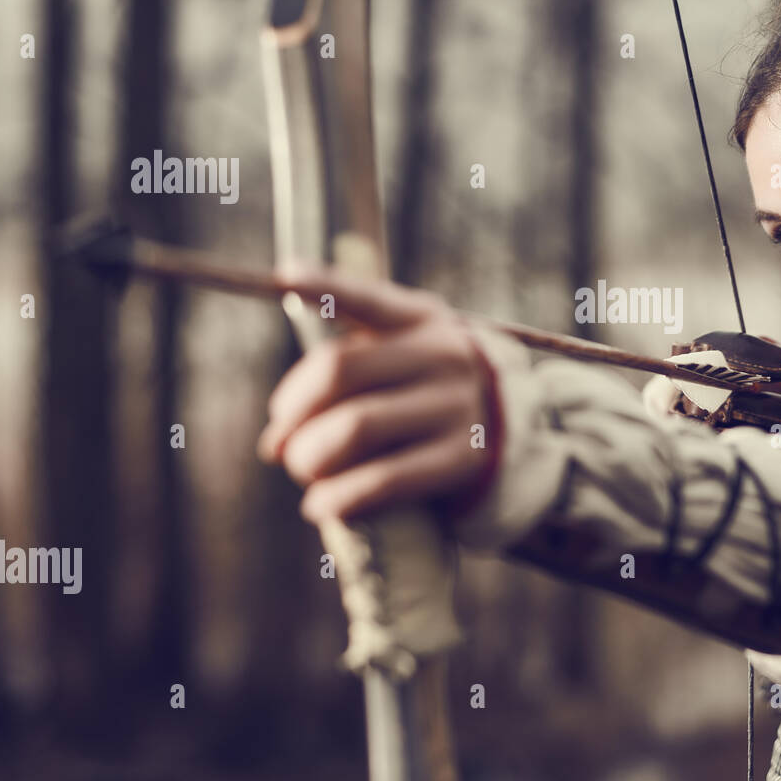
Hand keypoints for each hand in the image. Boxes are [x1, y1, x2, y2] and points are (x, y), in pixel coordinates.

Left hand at [257, 266, 493, 523]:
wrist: (505, 436)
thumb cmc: (424, 395)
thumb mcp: (400, 360)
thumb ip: (339, 381)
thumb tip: (274, 444)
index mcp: (423, 319)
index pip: (368, 298)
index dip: (326, 285)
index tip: (285, 274)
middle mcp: (445, 355)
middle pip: (340, 369)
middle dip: (294, 412)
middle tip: (281, 443)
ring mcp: (458, 406)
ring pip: (356, 427)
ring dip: (311, 456)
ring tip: (305, 471)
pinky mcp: (463, 459)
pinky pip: (384, 480)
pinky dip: (340, 497)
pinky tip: (321, 506)